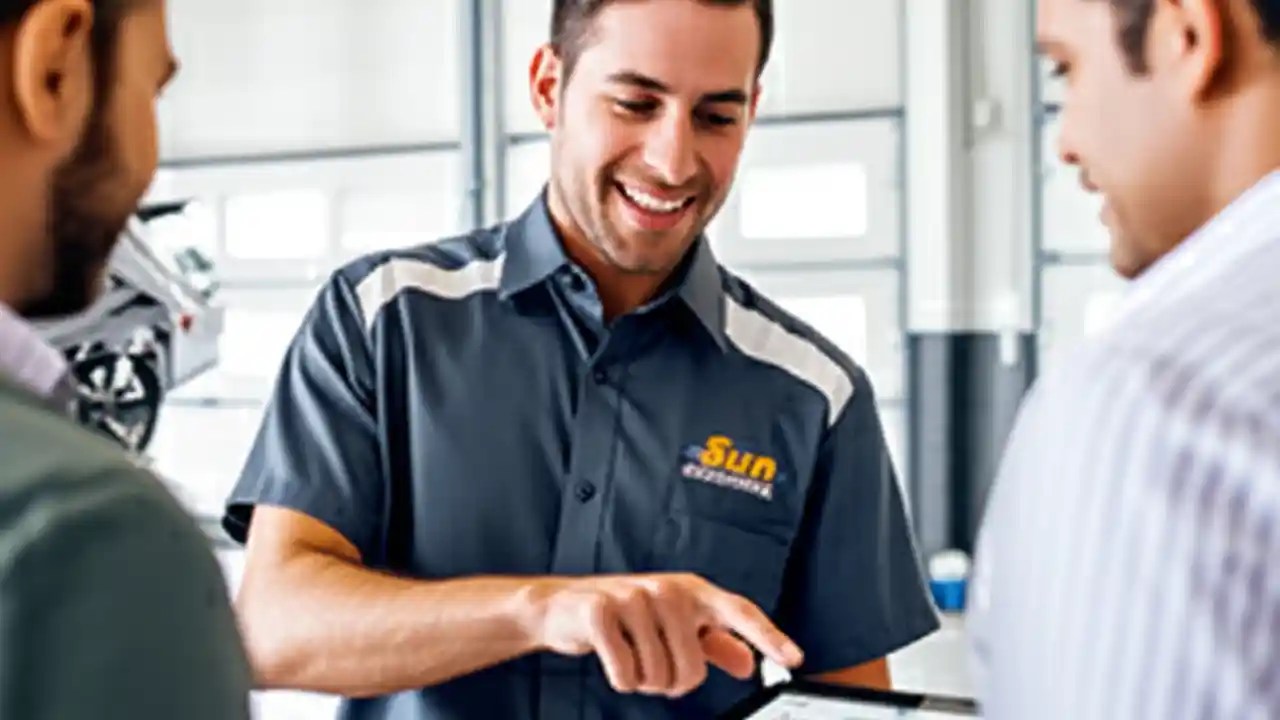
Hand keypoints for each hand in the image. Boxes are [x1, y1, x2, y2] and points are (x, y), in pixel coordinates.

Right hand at [526, 573, 802, 697]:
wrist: (562, 607)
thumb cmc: (626, 616)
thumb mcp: (672, 625)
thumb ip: (714, 642)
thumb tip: (749, 663)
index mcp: (691, 590)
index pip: (738, 611)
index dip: (768, 636)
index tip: (795, 658)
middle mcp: (667, 589)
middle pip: (693, 669)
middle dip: (671, 683)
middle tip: (653, 667)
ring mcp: (633, 597)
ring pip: (658, 675)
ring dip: (643, 681)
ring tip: (629, 655)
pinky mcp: (601, 612)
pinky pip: (626, 674)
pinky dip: (620, 679)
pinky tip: (611, 658)